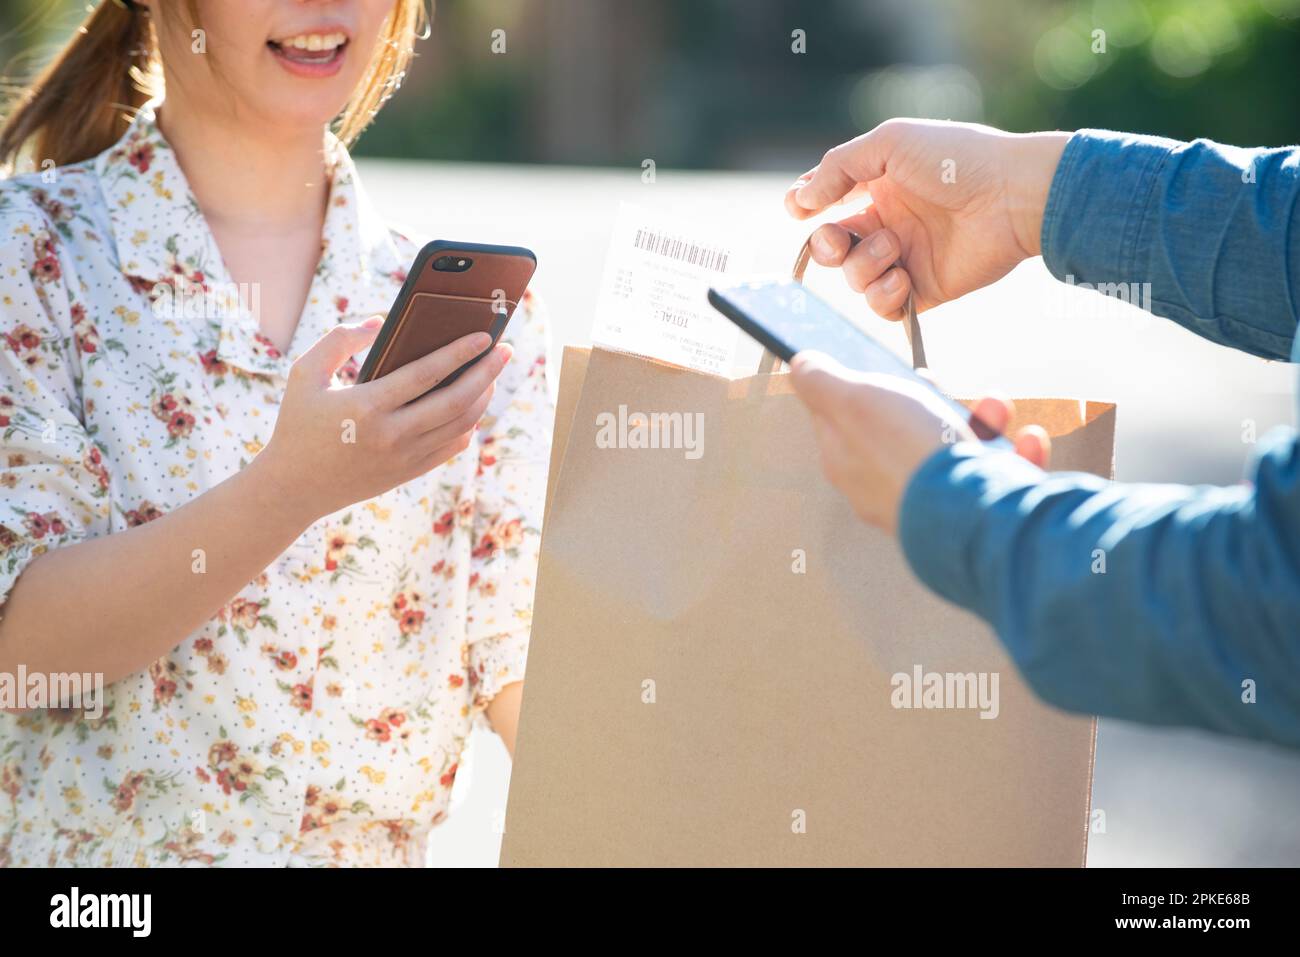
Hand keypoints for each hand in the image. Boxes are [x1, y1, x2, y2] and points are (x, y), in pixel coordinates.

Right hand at [256, 317, 510, 523]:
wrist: (293, 487)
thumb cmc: (298, 424)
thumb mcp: (304, 373)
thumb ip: (339, 339)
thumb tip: (381, 322)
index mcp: (367, 406)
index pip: (426, 374)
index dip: (460, 353)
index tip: (485, 335)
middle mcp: (392, 435)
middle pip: (456, 401)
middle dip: (487, 372)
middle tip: (506, 350)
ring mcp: (404, 457)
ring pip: (460, 425)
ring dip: (483, 397)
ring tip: (492, 373)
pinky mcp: (409, 473)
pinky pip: (452, 447)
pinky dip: (469, 424)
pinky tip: (474, 404)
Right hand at [785, 118, 1068, 319]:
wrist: (1011, 196)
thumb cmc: (955, 159)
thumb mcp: (889, 143)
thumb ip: (838, 167)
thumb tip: (798, 201)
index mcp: (878, 185)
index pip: (827, 202)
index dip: (808, 208)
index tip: (800, 210)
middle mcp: (888, 222)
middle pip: (832, 247)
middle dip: (825, 246)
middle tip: (839, 240)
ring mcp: (905, 258)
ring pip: (854, 278)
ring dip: (863, 265)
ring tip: (894, 248)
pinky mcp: (924, 289)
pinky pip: (882, 306)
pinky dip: (882, 294)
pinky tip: (901, 276)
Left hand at [789, 349, 1049, 532]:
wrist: (970, 517)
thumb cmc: (909, 453)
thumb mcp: (853, 401)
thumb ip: (822, 381)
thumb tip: (800, 364)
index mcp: (848, 462)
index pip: (842, 416)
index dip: (863, 383)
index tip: (885, 367)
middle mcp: (885, 487)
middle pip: (904, 428)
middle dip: (931, 398)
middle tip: (936, 386)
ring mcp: (931, 501)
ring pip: (958, 447)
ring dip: (983, 419)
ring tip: (997, 408)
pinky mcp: (975, 514)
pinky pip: (998, 475)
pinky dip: (1017, 454)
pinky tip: (1028, 441)